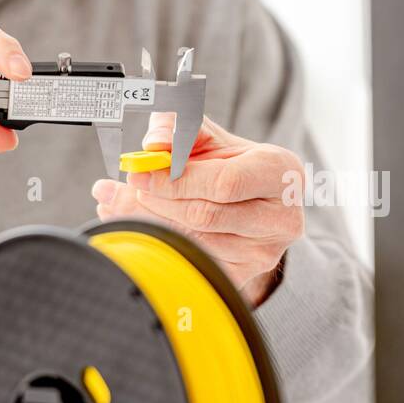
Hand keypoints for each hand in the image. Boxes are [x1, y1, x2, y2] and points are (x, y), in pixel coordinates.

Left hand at [91, 116, 304, 306]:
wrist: (254, 198)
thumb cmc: (231, 162)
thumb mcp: (208, 136)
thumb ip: (179, 129)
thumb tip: (154, 143)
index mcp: (280, 172)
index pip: (224, 182)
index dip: (176, 180)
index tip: (138, 173)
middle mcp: (280, 216)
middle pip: (206, 216)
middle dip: (157, 202)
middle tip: (126, 189)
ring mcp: (264, 251)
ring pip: (196, 242)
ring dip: (152, 224)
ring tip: (123, 205)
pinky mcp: (245, 274)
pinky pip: (194, 263)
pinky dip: (162, 246)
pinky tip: (141, 229)